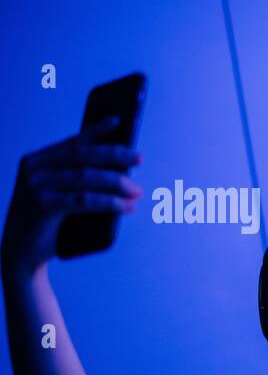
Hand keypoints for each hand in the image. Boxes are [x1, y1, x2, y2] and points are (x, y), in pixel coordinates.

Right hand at [2, 117, 142, 272]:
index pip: (72, 142)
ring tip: (137, 191)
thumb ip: (77, 178)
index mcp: (36, 160)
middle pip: (82, 156)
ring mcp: (35, 186)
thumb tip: (121, 169)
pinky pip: (84, 200)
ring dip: (118, 183)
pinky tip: (127, 207)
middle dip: (114, 155)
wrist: (22, 253)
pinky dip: (110, 203)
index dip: (97, 130)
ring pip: (87, 179)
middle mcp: (33, 169)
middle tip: (139, 158)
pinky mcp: (42, 206)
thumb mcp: (59, 194)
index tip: (120, 121)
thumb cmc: (48, 223)